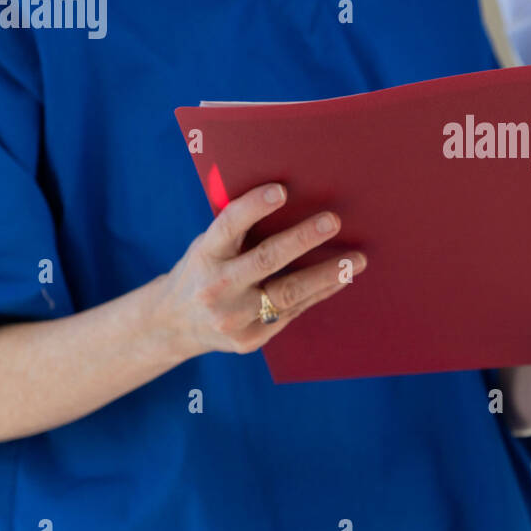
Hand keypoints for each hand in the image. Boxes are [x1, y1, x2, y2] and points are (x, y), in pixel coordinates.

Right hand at [153, 182, 365, 358]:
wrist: (174, 324)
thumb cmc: (203, 270)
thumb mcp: (207, 246)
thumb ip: (237, 231)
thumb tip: (290, 200)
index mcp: (204, 255)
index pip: (228, 226)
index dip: (253, 207)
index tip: (281, 190)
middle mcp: (216, 288)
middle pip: (265, 261)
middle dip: (302, 239)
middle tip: (333, 221)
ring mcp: (232, 318)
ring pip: (287, 294)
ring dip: (327, 274)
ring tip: (356, 260)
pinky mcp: (249, 340)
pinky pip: (292, 313)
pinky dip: (319, 293)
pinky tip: (341, 279)